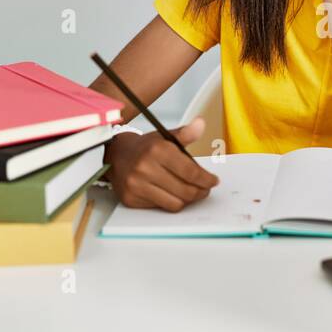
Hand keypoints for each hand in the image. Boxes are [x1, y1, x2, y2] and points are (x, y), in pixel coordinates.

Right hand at [105, 116, 219, 210]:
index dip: (206, 179)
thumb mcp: (166, 136)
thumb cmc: (147, 148)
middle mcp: (145, 168)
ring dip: (187, 200)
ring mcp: (136, 185)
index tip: (213, 181)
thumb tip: (201, 123)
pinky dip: (170, 202)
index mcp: (157, 150)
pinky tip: (172, 194)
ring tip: (191, 193)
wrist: (117, 155)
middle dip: (200, 192)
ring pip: (175, 203)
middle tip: (205, 189)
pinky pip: (161, 207)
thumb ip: (186, 133)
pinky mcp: (131, 199)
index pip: (191, 172)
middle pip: (185, 190)